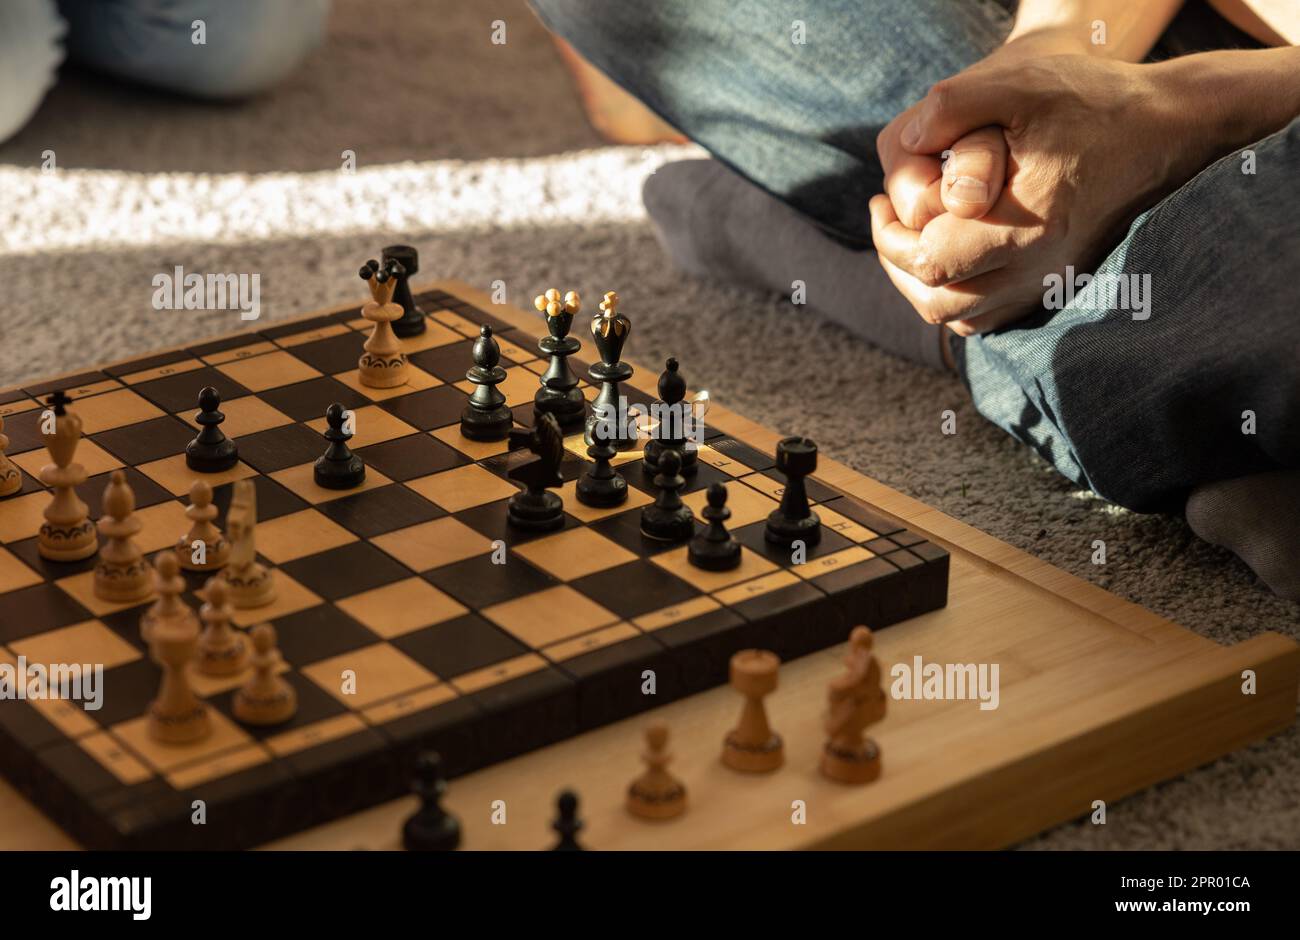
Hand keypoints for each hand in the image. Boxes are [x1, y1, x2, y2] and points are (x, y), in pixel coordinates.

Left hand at [870, 43, 1183, 334]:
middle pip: (937, 303)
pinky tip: (948, 250)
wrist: (1166, 129)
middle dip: (898, 265)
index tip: (878, 204)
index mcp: (1024, 229)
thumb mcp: (1017, 84)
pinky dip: (955, 294)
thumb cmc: (1092, 101)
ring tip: (908, 237)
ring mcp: (1047, 286)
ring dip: (922, 285)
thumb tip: (904, 146)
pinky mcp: (1054, 287)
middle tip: (886, 222)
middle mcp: (1036, 271)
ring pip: (960, 318)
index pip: (929, 263)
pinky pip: (988, 316)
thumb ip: (950, 108)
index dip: (889, 237)